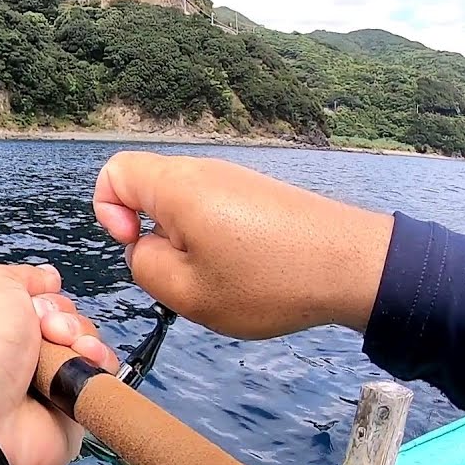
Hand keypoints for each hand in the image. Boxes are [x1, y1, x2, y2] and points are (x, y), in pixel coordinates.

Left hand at [0, 264, 118, 464]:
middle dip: (60, 316)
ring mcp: (41, 381)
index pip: (27, 299)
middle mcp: (12, 352)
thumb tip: (49, 278)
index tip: (34, 297)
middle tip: (46, 328)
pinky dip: (98, 363)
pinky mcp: (68, 407)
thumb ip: (21, 276)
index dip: (37, 294)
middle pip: (59, 319)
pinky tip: (85, 360)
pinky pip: (97, 376)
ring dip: (81, 336)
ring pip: (82, 344)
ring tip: (63, 345)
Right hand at [94, 151, 394, 338]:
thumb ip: (142, 266)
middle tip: (182, 273)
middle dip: (149, 235)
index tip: (137, 244)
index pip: (113, 172)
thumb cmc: (269, 281)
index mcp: (177, 186)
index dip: (107, 211)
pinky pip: (212, 211)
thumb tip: (143, 248)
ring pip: (180, 206)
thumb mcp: (185, 293)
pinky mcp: (258, 195)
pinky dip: (214, 241)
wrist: (356, 267)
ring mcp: (234, 180)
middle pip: (147, 190)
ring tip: (217, 278)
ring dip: (184, 244)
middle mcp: (203, 172)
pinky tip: (245, 272)